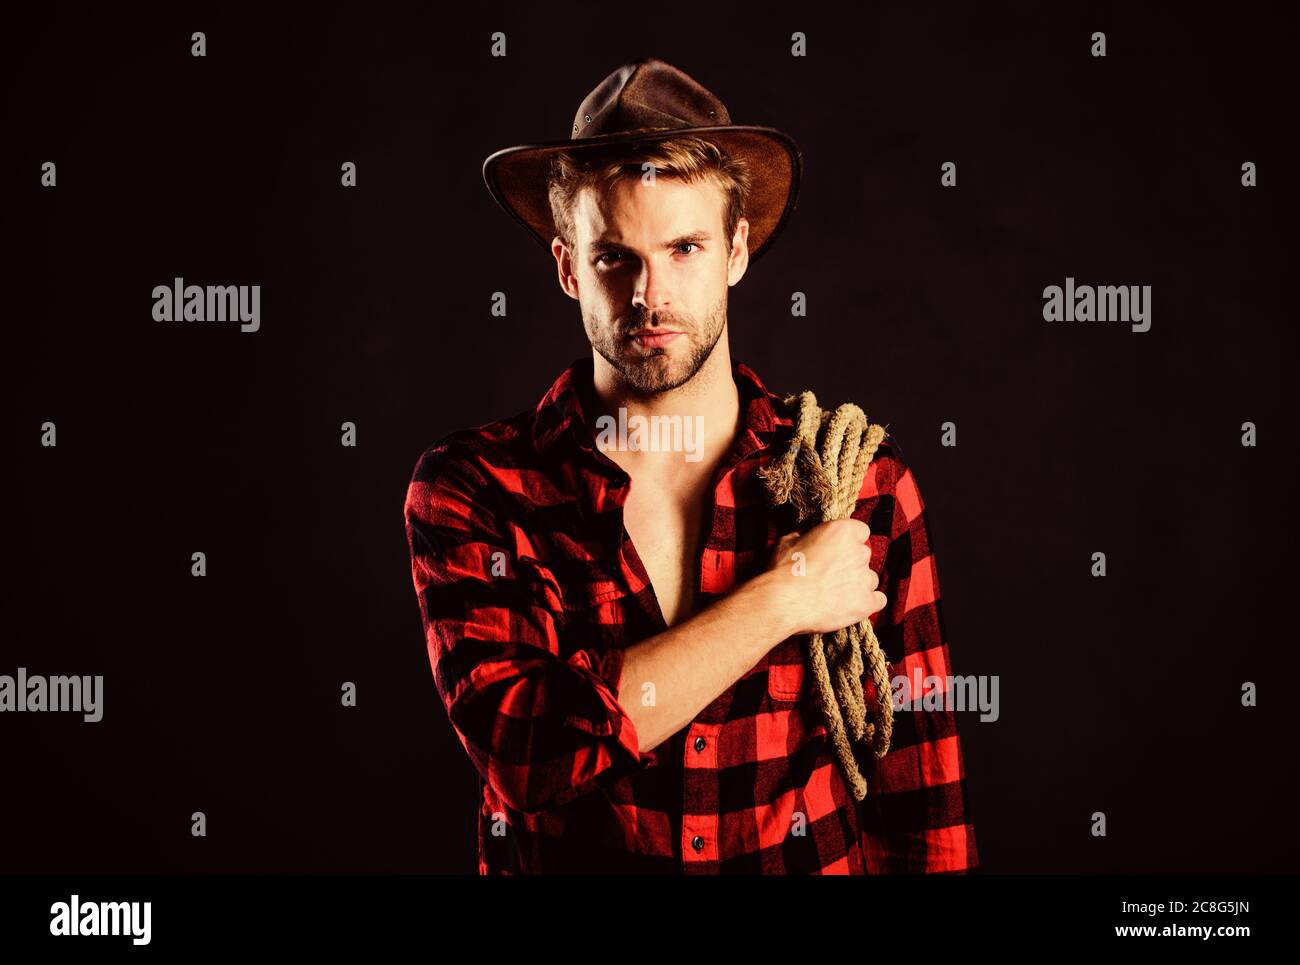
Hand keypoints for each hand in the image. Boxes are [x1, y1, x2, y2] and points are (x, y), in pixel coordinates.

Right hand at [762, 519, 886, 634]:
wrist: (783, 601)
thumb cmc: (783, 570)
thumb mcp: (788, 541)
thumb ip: (805, 536)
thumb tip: (804, 536)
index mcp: (842, 531)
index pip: (861, 532)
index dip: (849, 542)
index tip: (838, 551)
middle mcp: (859, 552)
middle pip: (864, 556)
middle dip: (852, 564)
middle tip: (832, 575)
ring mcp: (865, 578)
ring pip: (870, 579)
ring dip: (858, 584)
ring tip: (836, 594)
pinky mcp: (866, 602)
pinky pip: (878, 600)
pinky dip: (868, 602)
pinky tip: (852, 605)